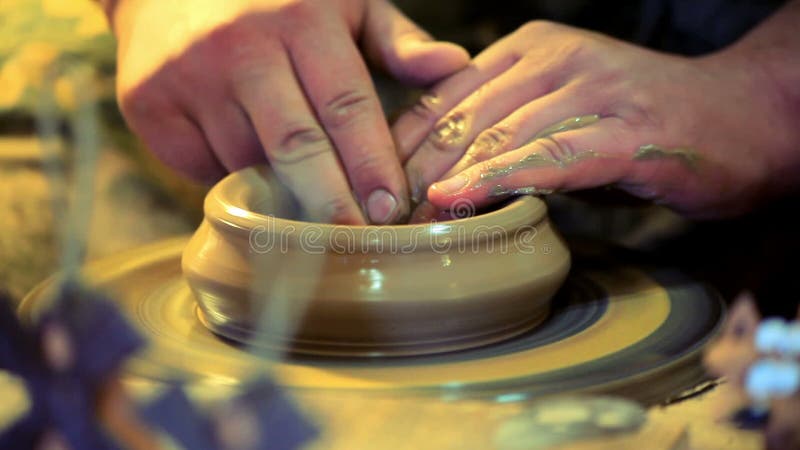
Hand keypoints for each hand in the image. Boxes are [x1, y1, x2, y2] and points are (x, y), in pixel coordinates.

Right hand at [110, 0, 468, 223]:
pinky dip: (230, 172)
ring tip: (300, 180)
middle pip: (297, 147)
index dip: (372, 164)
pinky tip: (242, 151)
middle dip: (332, 205)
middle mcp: (242, 47)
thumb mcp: (343, 3)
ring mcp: (188, 76)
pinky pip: (203, 165)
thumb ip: (398, 40)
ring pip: (249, 162)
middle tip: (357, 244)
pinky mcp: (149, 105)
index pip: (347, 106)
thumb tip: (455, 66)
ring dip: (280, 184)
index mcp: (301, 19)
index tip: (392, 210)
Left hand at [393, 19, 799, 219]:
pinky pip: (548, 156)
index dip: (404, 141)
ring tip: (406, 219)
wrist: (743, 118)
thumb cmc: (642, 122)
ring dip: (445, 179)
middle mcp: (558, 57)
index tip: (374, 183)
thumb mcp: (562, 112)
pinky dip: (497, 180)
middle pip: (463, 114)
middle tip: (382, 213)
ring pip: (498, 134)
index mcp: (533, 47)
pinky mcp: (625, 131)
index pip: (447, 93)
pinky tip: (457, 200)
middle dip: (414, 167)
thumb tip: (442, 173)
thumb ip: (508, 128)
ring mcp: (593, 89)